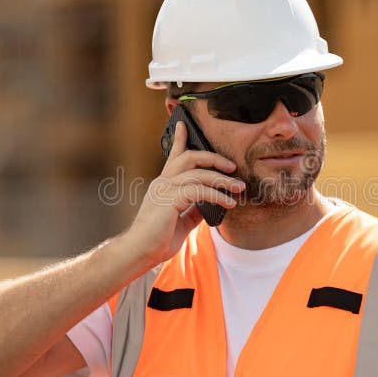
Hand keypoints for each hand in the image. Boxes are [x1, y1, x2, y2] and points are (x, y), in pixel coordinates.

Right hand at [126, 121, 244, 266]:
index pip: (173, 155)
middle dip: (214, 158)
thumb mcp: (181, 221)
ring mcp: (164, 189)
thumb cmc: (157, 239)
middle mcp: (163, 182)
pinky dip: (217, 195)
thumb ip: (194, 210)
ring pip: (198, 173)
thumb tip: (211, 205)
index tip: (184, 123)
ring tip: (239, 189)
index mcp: (164, 184)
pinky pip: (198, 190)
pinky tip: (228, 203)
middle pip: (190, 157)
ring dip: (222, 180)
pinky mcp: (168, 200)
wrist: (139, 252)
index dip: (180, 138)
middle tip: (233, 167)